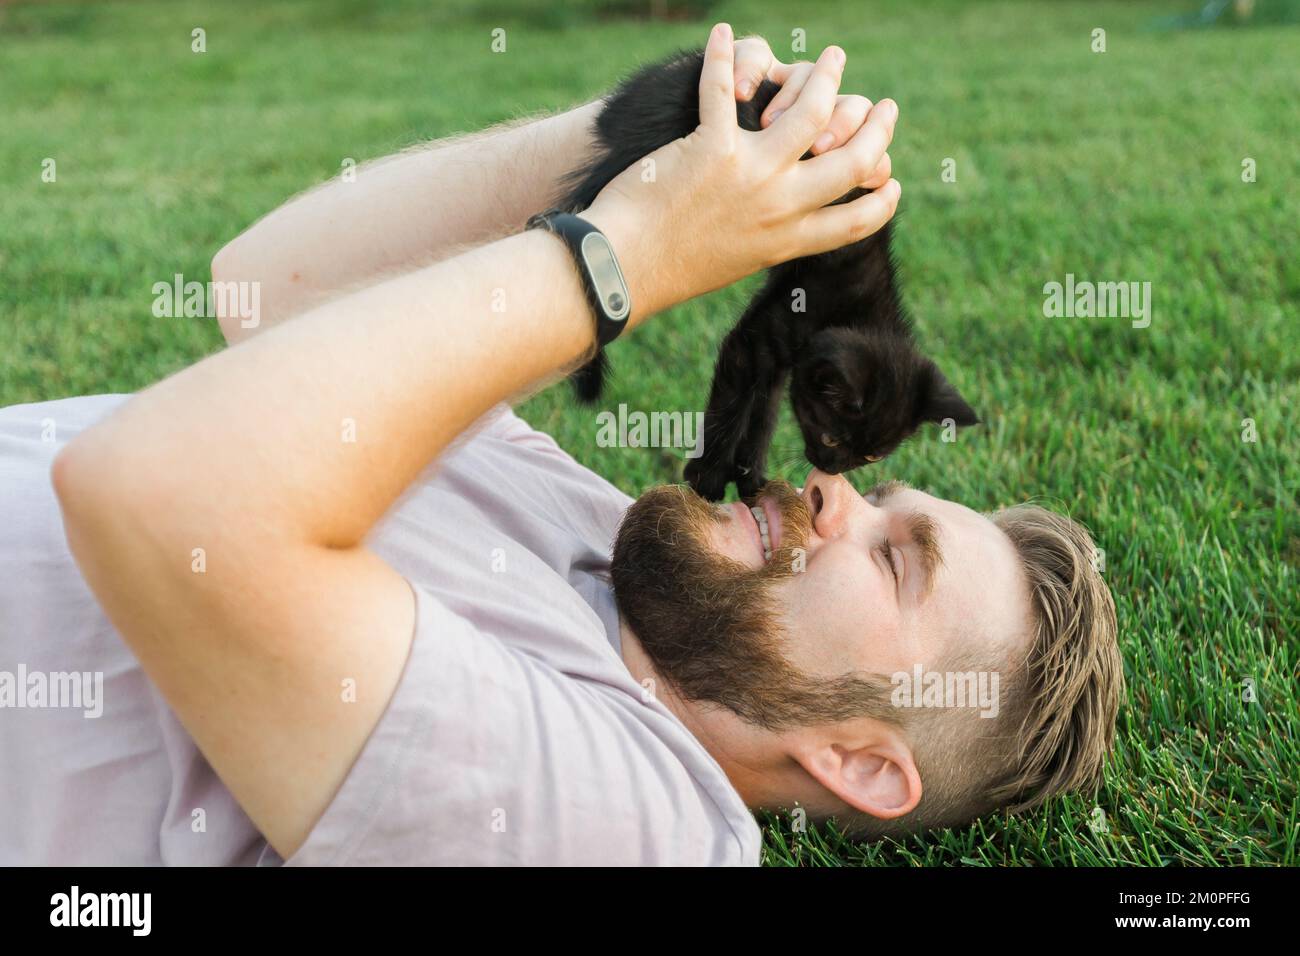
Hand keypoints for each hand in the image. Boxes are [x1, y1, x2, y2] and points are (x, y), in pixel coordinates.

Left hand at [585, 23, 900, 327]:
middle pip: (850, 159)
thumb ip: (765, 238)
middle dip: (876, 127)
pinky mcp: (712, 148)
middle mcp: (778, 207)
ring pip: (810, 113)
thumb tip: (783, 226)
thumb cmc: (669, 270)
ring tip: (832, 58)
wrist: (625, 270)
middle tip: (884, 106)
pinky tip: (723, 33)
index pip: (854, 221)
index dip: (881, 198)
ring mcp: (750, 174)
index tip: (891, 178)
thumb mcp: (733, 263)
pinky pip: (723, 89)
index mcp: (785, 241)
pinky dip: (722, 56)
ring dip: (825, 76)